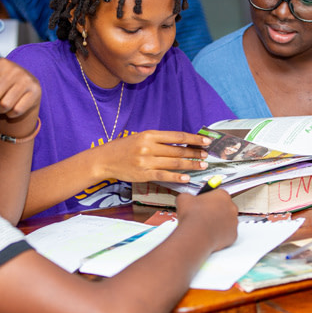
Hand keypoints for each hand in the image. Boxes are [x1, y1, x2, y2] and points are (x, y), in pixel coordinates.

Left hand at [0, 58, 40, 135]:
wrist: (29, 86)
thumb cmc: (5, 84)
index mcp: (0, 64)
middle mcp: (14, 70)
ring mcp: (26, 81)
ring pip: (4, 105)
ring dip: (1, 109)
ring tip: (4, 103)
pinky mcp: (35, 92)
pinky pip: (16, 110)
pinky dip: (12, 113)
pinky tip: (14, 106)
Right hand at [93, 130, 211, 183]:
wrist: (104, 160)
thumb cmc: (124, 148)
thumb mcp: (141, 138)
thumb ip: (159, 140)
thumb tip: (181, 143)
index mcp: (149, 135)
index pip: (177, 136)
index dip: (194, 139)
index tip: (206, 141)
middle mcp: (149, 147)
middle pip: (178, 150)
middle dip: (195, 153)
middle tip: (206, 155)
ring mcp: (146, 162)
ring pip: (174, 163)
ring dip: (191, 164)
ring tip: (202, 165)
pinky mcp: (144, 174)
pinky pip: (164, 175)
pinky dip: (177, 176)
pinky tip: (187, 177)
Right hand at [175, 189, 237, 251]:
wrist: (195, 235)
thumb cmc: (192, 217)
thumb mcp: (184, 199)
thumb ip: (189, 196)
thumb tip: (187, 198)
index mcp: (222, 195)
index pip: (218, 194)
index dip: (209, 199)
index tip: (204, 203)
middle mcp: (231, 207)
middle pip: (224, 207)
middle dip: (215, 210)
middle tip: (204, 215)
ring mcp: (234, 221)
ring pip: (227, 220)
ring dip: (218, 222)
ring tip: (206, 225)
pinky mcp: (233, 234)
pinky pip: (227, 233)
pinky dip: (220, 233)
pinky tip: (210, 233)